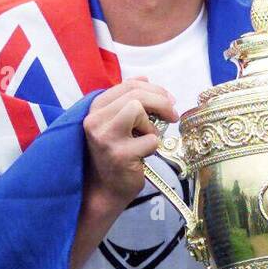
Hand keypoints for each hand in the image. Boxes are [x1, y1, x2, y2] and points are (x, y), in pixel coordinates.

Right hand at [81, 78, 176, 208]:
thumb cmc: (114, 153)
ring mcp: (105, 137)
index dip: (154, 89)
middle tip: (172, 115)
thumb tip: (144, 79)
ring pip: (137, 109)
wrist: (104, 189)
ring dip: (151, 125)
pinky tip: (143, 155)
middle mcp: (95, 120)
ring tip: (147, 138)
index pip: (128, 85)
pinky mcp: (119, 155)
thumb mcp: (116, 123)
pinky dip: (153, 146)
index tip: (169, 100)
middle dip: (161, 102)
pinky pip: (150, 139)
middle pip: (136, 95)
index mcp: (95, 109)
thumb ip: (128, 100)